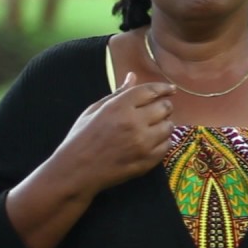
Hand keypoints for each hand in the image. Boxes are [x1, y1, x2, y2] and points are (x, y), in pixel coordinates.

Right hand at [52, 72, 175, 195]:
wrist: (76, 170)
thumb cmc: (81, 138)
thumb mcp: (94, 110)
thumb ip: (117, 93)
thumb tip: (133, 76)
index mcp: (119, 107)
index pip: (150, 91)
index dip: (163, 88)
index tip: (170, 89)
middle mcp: (134, 123)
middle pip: (164, 107)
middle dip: (164, 106)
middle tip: (158, 109)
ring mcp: (143, 143)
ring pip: (169, 126)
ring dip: (164, 124)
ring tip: (153, 127)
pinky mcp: (148, 160)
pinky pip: (167, 145)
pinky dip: (163, 142)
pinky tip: (153, 141)